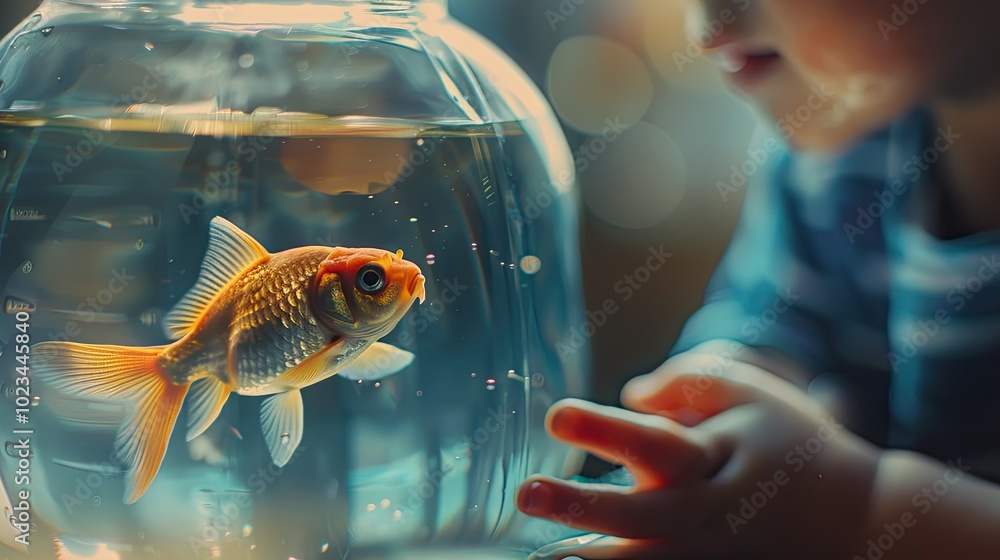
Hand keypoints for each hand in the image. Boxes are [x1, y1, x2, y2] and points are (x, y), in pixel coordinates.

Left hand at [516, 351, 881, 558]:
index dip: (604, 430)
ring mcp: (712, 557)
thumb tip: (630, 394)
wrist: (857, 523)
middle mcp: (710, 516)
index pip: (655, 443)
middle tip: (526, 492)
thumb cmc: (795, 446)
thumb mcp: (756, 397)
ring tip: (540, 559)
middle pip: (640, 517)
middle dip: (580, 506)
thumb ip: (692, 382)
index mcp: (718, 463)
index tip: (555, 415)